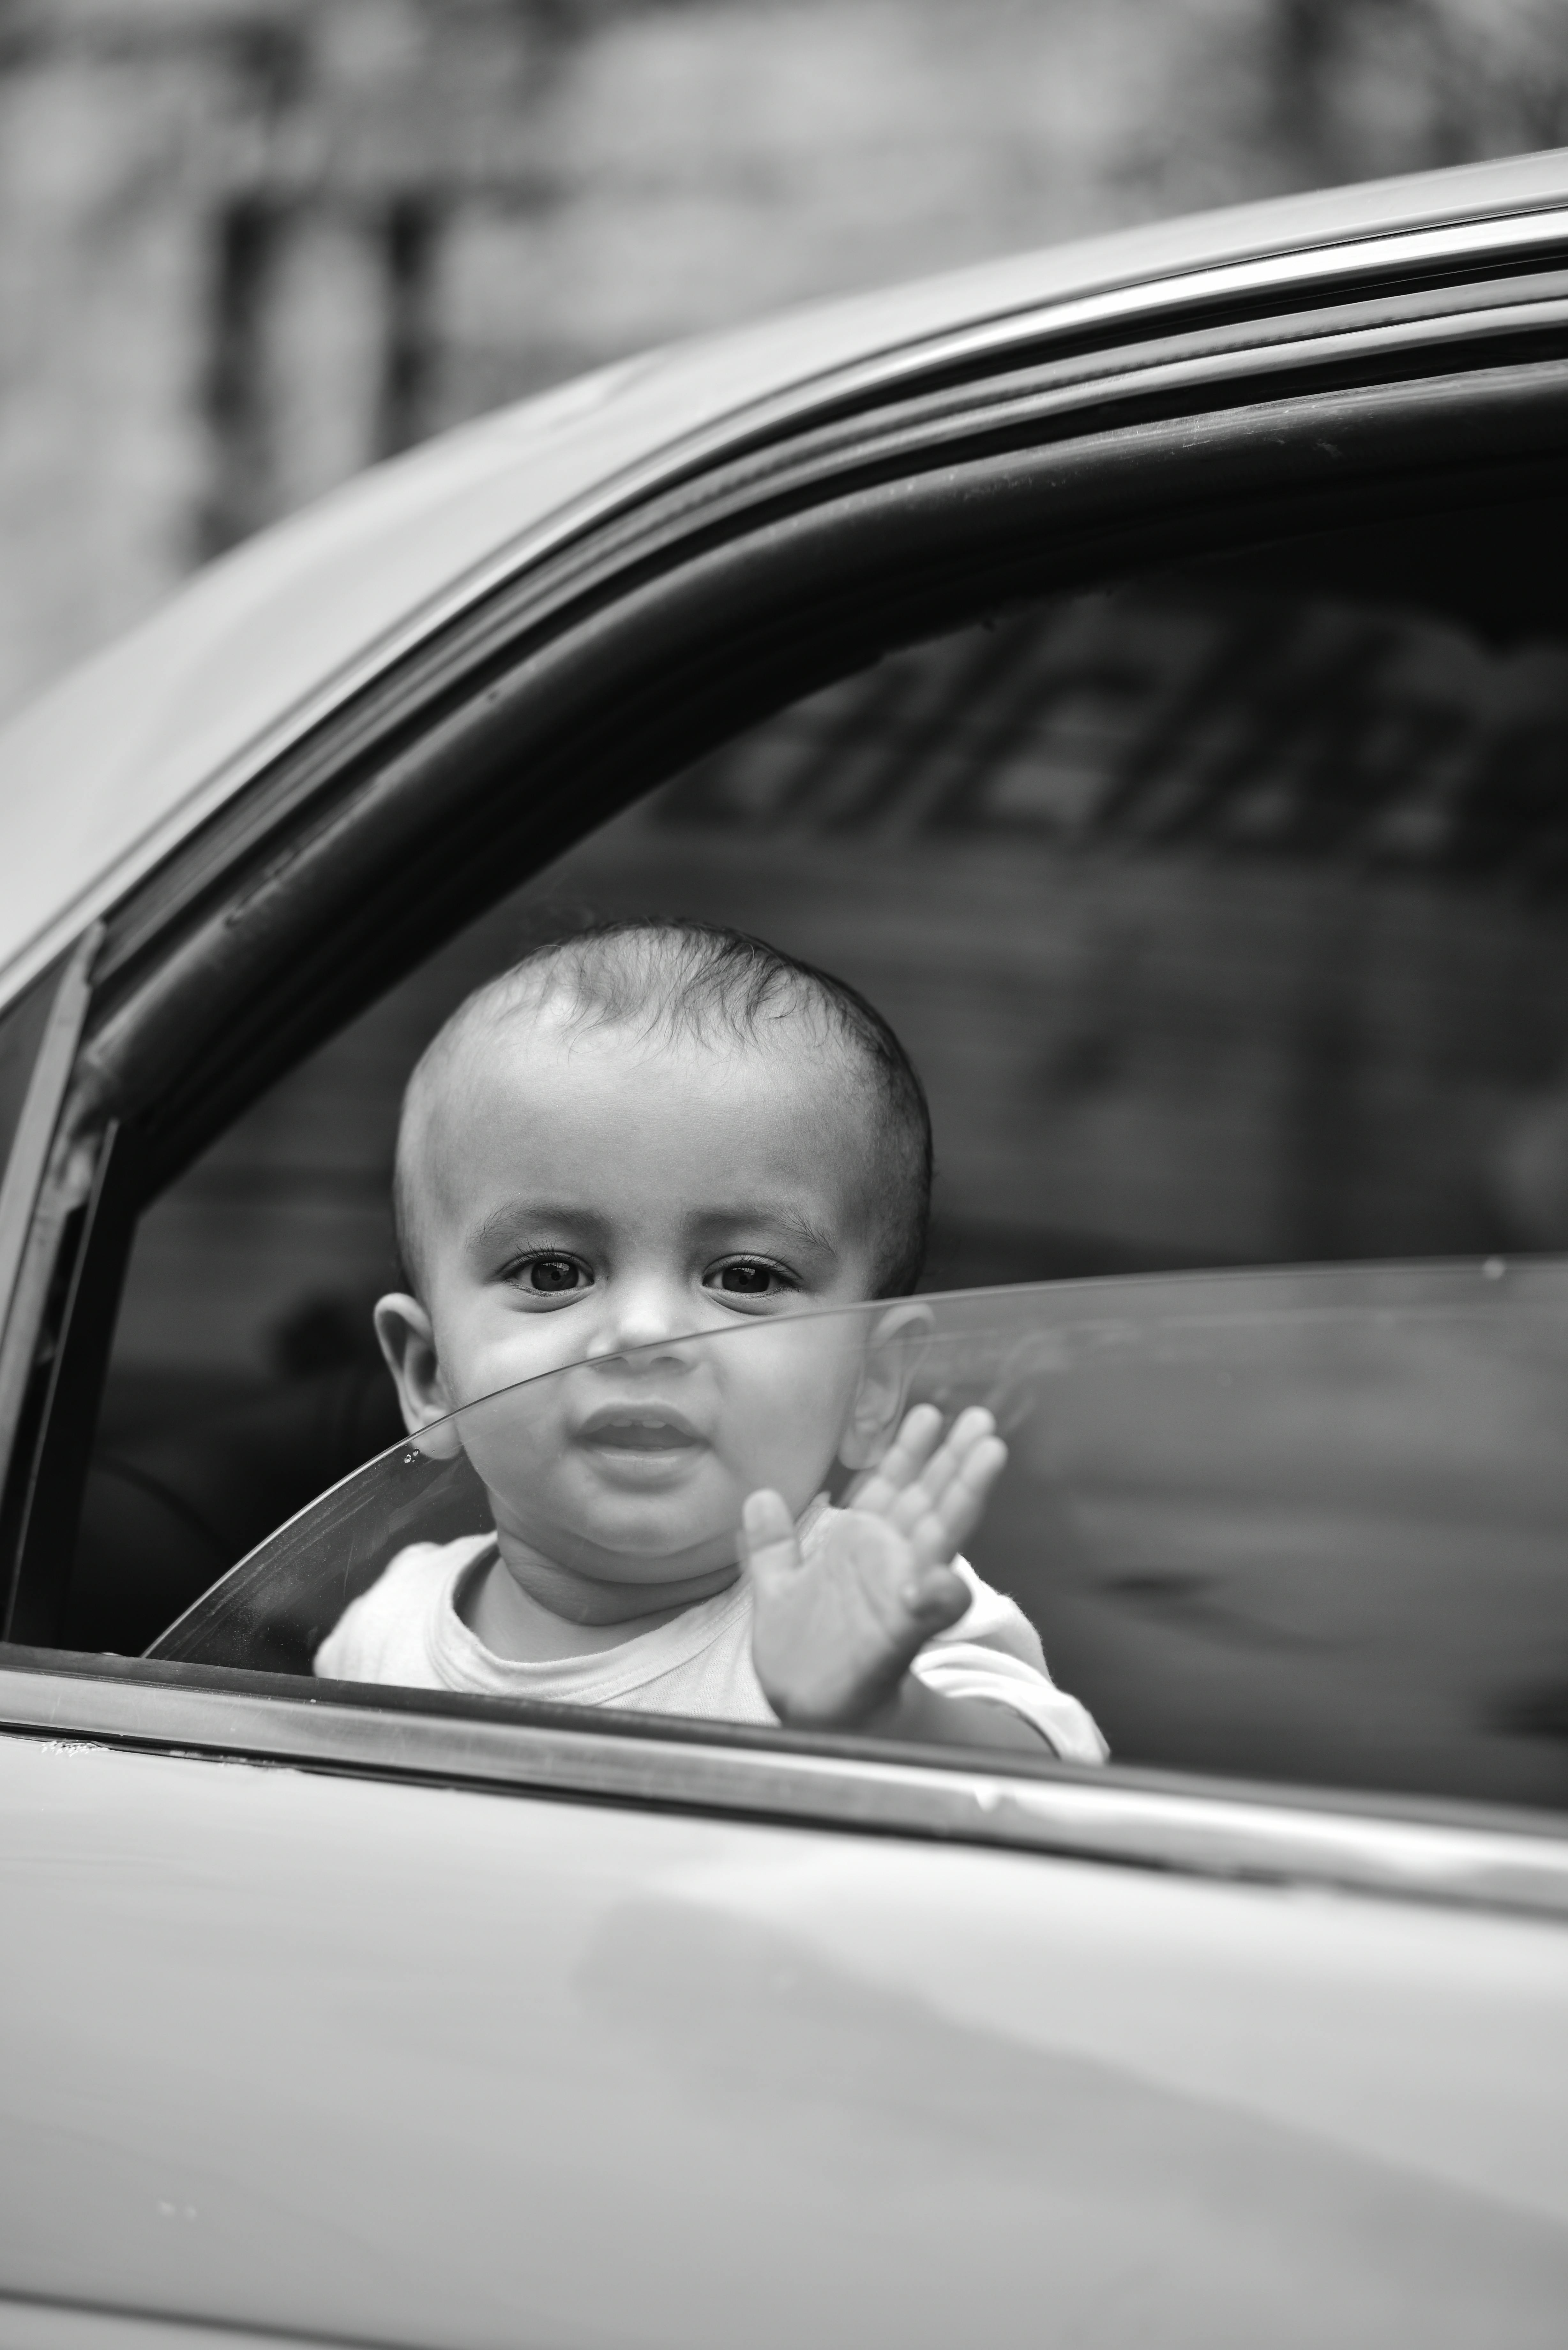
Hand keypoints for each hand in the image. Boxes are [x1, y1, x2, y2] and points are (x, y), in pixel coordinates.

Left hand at [744, 1405, 1006, 1730]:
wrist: (807, 1711)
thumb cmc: (803, 1652)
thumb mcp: (776, 1588)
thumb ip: (774, 1544)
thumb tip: (760, 1495)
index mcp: (861, 1548)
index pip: (890, 1490)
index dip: (907, 1452)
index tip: (929, 1413)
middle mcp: (889, 1566)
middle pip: (929, 1505)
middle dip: (956, 1463)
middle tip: (983, 1421)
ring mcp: (897, 1601)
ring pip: (938, 1542)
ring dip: (964, 1501)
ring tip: (990, 1457)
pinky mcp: (893, 1642)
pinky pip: (918, 1617)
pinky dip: (934, 1597)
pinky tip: (945, 1580)